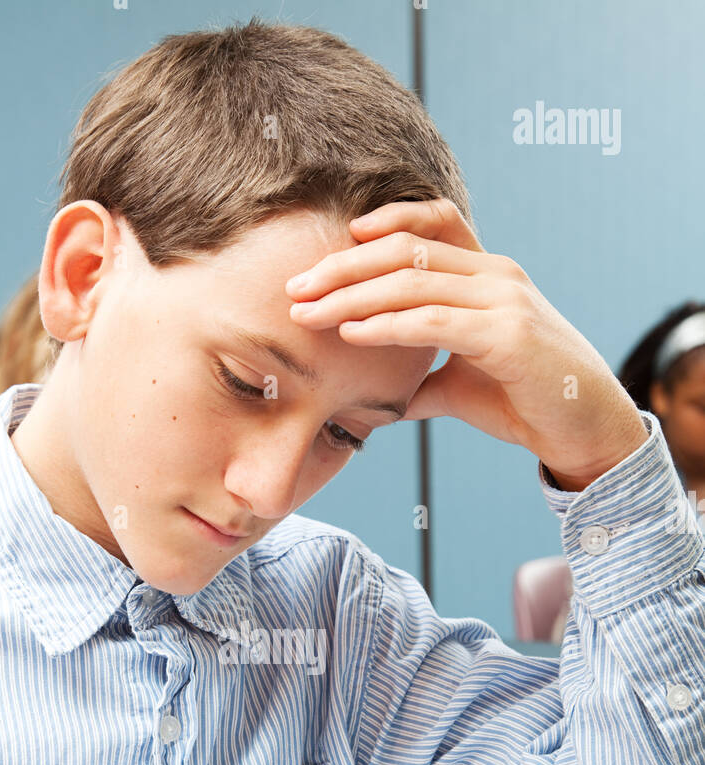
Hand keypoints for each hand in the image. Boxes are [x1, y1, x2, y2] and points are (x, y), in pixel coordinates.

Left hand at [285, 198, 647, 489]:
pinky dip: (386, 325)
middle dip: (343, 265)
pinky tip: (352, 333)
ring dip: (351, 296)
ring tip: (307, 312)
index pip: (435, 221)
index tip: (339, 239)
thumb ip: (421, 378)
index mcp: (489, 274)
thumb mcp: (462, 382)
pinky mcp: (505, 337)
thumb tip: (378, 400)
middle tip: (295, 286)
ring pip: (412, 281)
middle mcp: (497, 275)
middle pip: (408, 249)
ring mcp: (503, 301)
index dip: (387, 220)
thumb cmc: (526, 402)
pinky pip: (432, 322)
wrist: (584, 429)